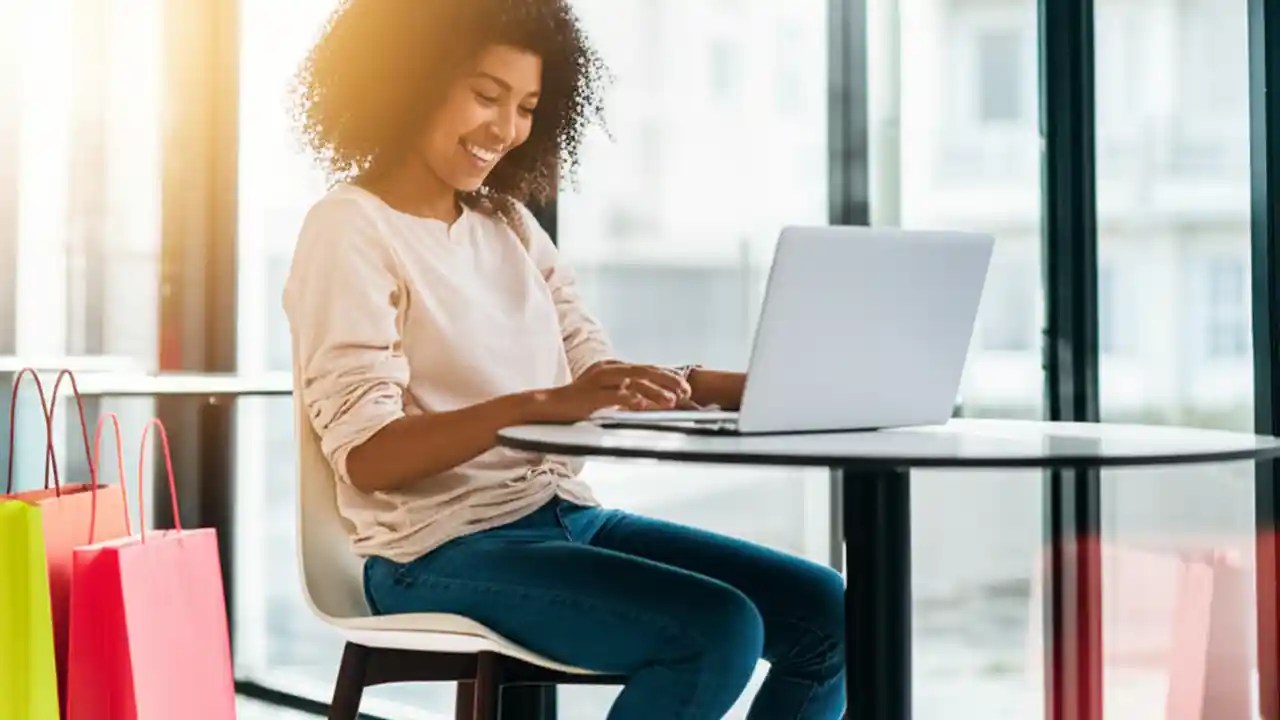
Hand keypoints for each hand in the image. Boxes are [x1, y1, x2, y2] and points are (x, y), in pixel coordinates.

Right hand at [525, 361, 692, 422]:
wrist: (547, 406)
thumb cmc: (577, 404)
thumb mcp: (606, 396)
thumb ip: (625, 395)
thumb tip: (649, 402)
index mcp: (614, 368)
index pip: (647, 369)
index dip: (668, 377)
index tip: (686, 387)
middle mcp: (609, 370)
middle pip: (645, 371)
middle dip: (669, 381)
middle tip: (686, 392)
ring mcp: (600, 381)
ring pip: (634, 381)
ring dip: (656, 391)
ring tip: (672, 400)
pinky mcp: (591, 395)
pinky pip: (616, 395)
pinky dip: (633, 399)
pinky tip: (645, 406)